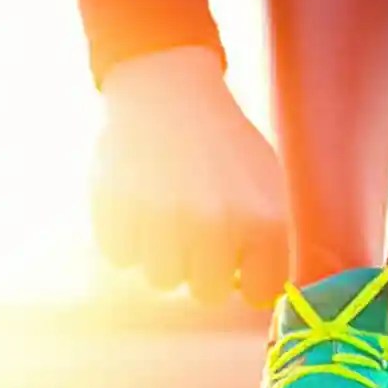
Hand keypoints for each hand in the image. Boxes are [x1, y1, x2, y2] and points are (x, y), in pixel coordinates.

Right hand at [94, 46, 288, 305]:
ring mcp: (164, 220)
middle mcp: (216, 226)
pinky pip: (120, 256)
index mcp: (263, 220)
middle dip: (200, 268)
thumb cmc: (221, 144)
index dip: (246, 278)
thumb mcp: (266, 183)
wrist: (166, 92)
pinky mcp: (118, 212)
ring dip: (160, 253)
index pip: (260, 293)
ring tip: (164, 212)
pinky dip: (124, 236)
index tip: (237, 261)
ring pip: (160, 280)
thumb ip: (269, 241)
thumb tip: (259, 294)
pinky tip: (136, 202)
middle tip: (194, 229)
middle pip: (207, 293)